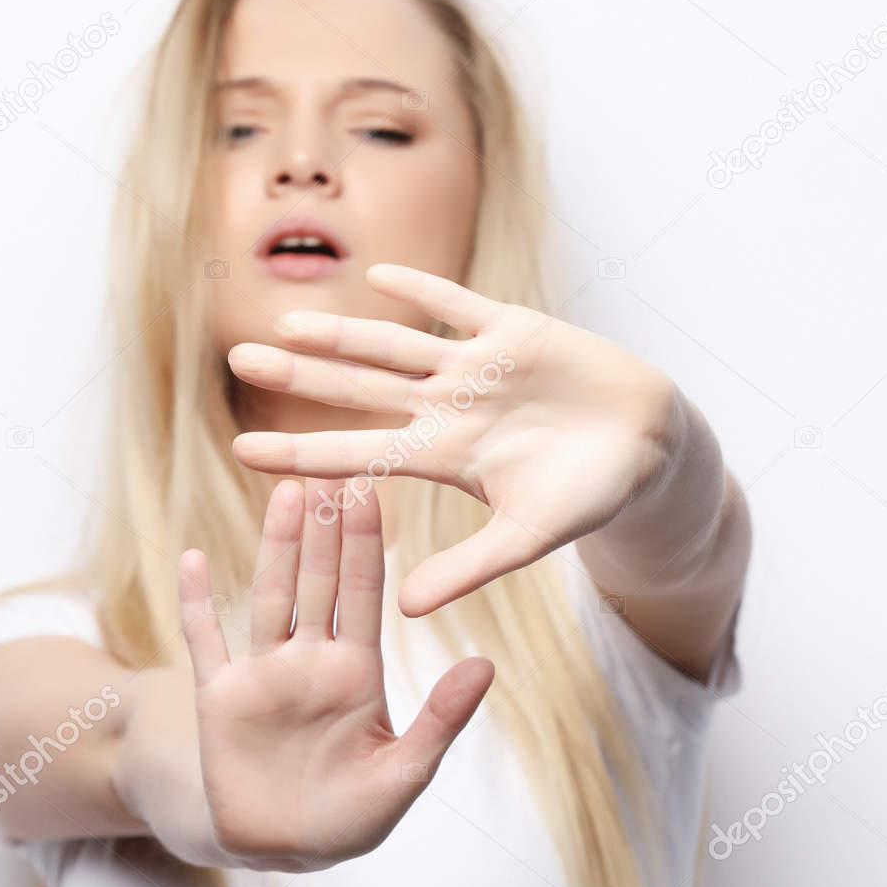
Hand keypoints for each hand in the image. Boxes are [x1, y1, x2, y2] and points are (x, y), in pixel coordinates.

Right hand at [166, 477, 492, 871]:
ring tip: (285, 493)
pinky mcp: (219, 698)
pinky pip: (204, 640)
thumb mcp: (404, 773)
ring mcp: (263, 674)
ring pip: (269, 595)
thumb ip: (441, 721)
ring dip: (276, 547)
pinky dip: (197, 602)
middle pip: (319, 581)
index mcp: (358, 672)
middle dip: (326, 529)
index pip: (363, 594)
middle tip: (333, 469)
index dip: (367, 544)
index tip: (373, 489)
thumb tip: (485, 665)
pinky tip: (192, 558)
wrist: (284, 850)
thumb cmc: (352, 818)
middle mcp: (310, 661)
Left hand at [227, 264, 683, 616]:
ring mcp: (476, 367)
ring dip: (342, 332)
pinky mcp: (515, 331)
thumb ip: (466, 569)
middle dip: (299, 375)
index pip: (354, 453)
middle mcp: (446, 408)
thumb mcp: (525, 540)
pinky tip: (377, 276)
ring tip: (287, 320)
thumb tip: (403, 610)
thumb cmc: (587, 497)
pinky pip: (458, 303)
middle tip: (236, 359)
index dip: (299, 450)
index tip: (241, 450)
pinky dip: (422, 290)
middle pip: (357, 389)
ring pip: (395, 344)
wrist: (650, 449)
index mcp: (443, 457)